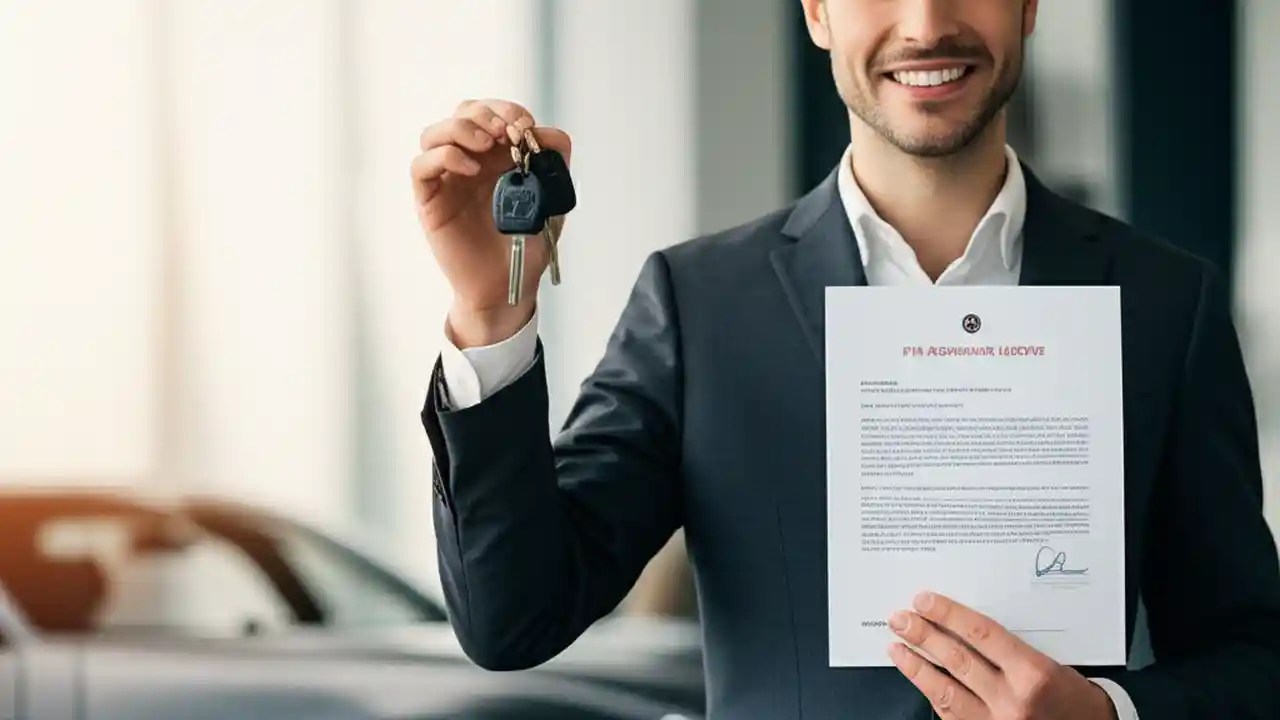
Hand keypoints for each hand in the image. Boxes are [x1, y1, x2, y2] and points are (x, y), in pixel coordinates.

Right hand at [410, 98, 572, 346]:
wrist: (507, 284)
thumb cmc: (526, 243)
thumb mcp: (552, 198)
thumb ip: (554, 162)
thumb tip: (546, 132)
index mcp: (496, 156)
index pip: (491, 113)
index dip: (507, 110)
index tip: (525, 126)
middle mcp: (468, 161)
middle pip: (462, 113)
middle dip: (486, 113)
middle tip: (506, 133)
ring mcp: (446, 178)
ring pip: (435, 132)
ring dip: (462, 128)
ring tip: (487, 144)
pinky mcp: (429, 199)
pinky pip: (421, 166)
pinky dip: (444, 156)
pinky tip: (469, 168)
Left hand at [887, 592, 1117, 719]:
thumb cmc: (1071, 698)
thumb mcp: (1047, 664)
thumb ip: (1008, 648)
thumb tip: (960, 624)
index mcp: (1033, 674)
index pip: (981, 634)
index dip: (948, 615)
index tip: (924, 601)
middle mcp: (1013, 701)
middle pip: (957, 660)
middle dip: (923, 636)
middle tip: (900, 619)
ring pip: (944, 691)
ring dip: (916, 666)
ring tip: (897, 646)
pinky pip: (949, 714)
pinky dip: (930, 693)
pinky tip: (917, 676)